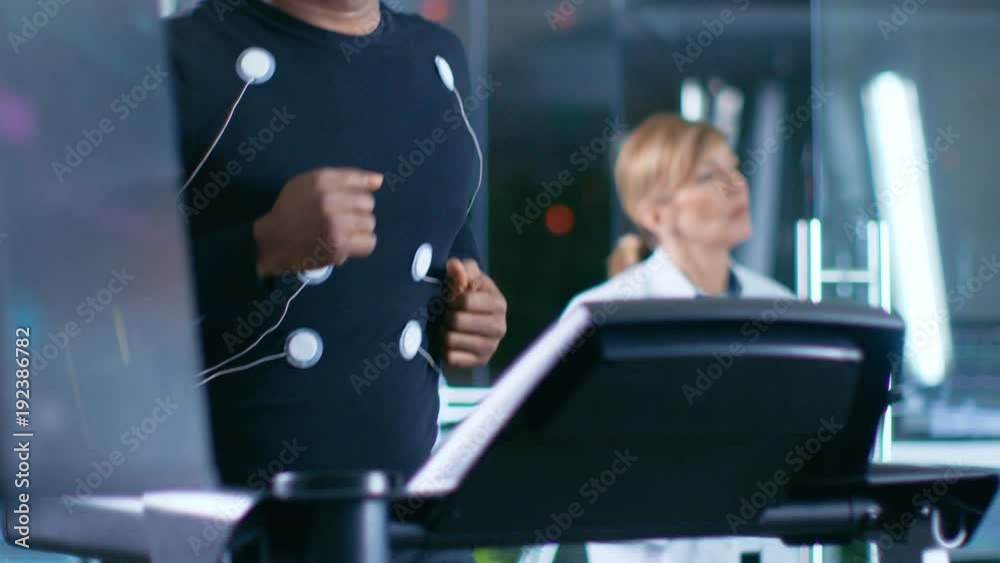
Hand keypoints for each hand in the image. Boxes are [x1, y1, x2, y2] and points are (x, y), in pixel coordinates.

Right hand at [253, 167, 380, 276]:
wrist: (272, 242)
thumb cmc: (291, 210)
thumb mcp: (309, 183)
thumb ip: (345, 179)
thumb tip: (379, 180)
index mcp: (321, 180)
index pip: (358, 179)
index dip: (359, 190)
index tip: (349, 200)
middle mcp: (329, 200)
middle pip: (368, 203)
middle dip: (357, 211)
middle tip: (340, 218)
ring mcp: (335, 224)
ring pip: (370, 223)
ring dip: (358, 229)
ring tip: (341, 231)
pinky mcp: (339, 246)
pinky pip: (369, 242)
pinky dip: (360, 245)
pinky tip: (347, 243)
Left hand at [442, 258, 507, 366]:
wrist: (474, 318)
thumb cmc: (469, 293)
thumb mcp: (468, 277)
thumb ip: (462, 269)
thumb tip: (454, 265)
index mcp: (499, 303)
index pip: (465, 301)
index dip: (451, 298)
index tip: (451, 298)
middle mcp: (499, 327)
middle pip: (457, 321)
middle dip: (447, 315)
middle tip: (447, 313)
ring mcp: (491, 347)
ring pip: (451, 340)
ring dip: (443, 332)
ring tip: (447, 327)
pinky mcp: (480, 362)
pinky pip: (451, 357)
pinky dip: (444, 349)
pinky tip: (449, 341)